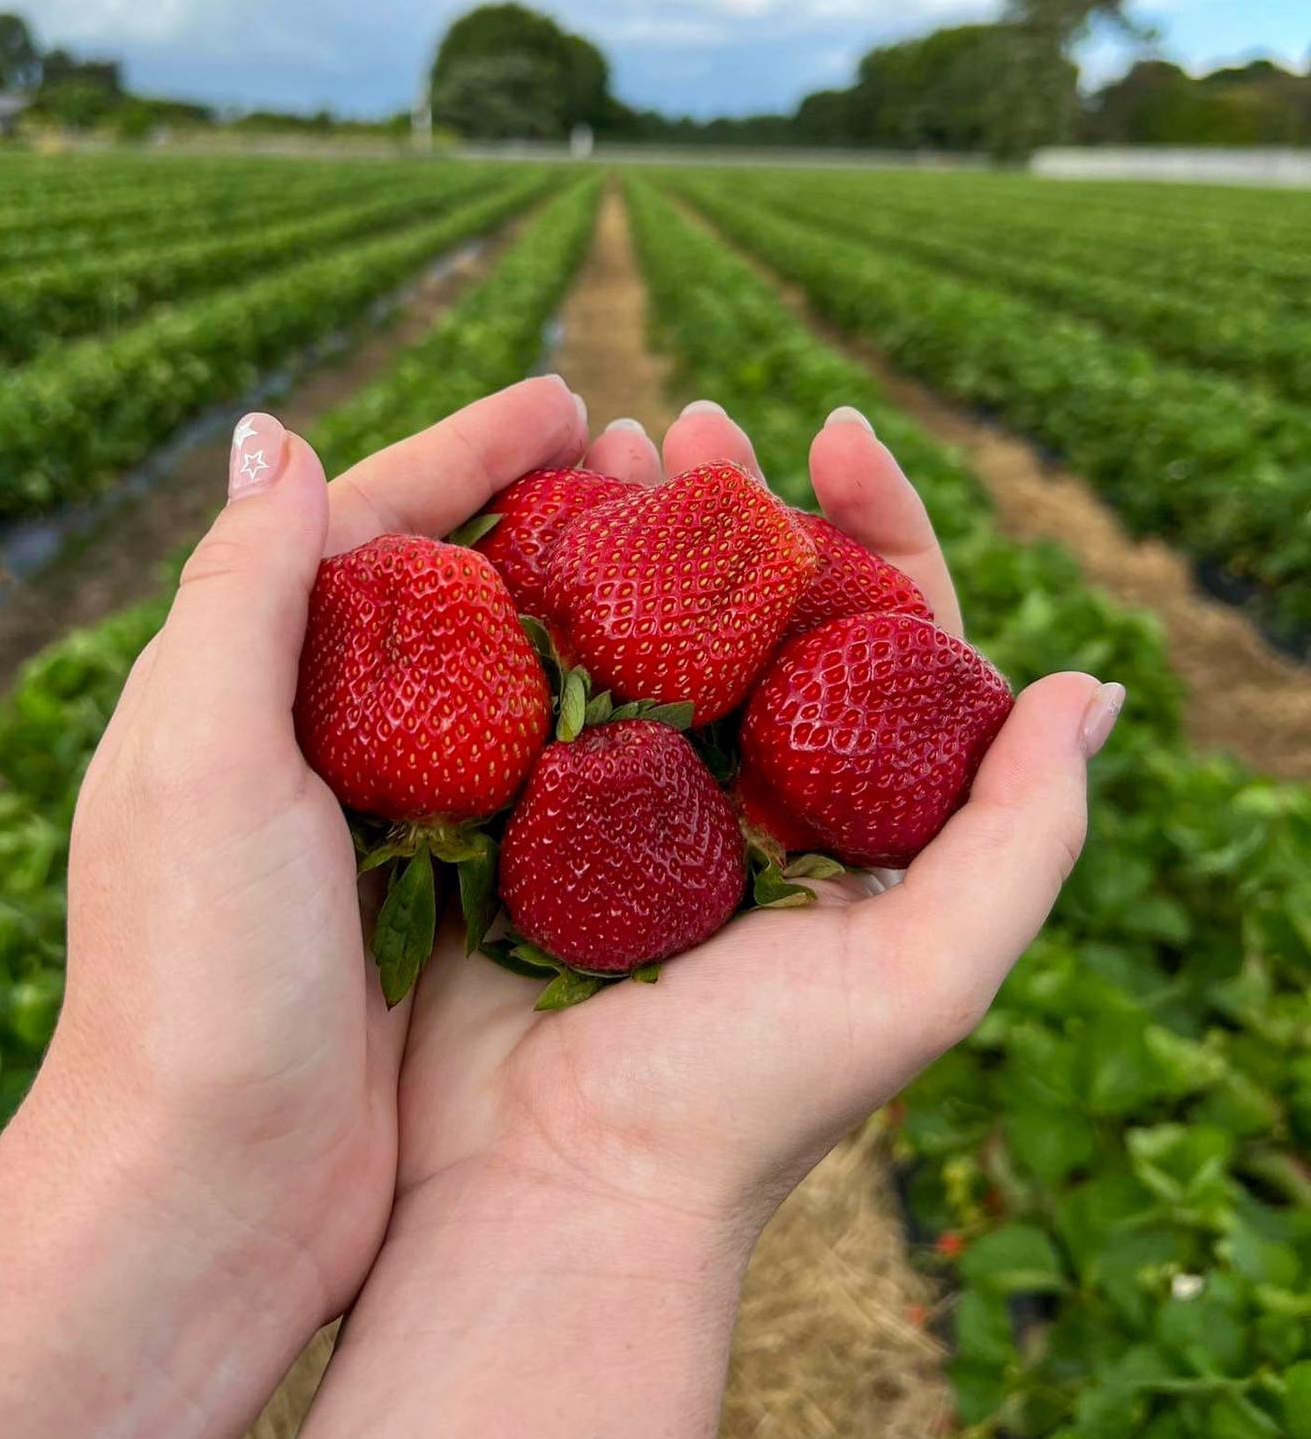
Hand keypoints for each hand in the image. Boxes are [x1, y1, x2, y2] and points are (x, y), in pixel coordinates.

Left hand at [0, 377, 588, 1438]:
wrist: (218, 1189)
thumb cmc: (198, 975)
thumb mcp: (204, 761)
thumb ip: (241, 594)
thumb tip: (272, 431)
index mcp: (243, 682)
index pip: (365, 524)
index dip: (463, 448)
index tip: (562, 395)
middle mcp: (312, 736)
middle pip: (443, 587)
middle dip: (537, 512)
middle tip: (639, 458)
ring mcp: (378, 817)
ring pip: (497, 677)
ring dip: (577, 611)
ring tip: (673, 557)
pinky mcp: (435, 896)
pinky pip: (526, 777)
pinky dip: (586, 725)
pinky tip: (660, 700)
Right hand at [306, 402, 1121, 1438]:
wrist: (560, 1189)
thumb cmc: (746, 1098)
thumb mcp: (927, 974)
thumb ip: (1023, 838)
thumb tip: (1097, 691)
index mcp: (842, 811)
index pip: (882, 635)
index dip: (872, 524)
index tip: (831, 431)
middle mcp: (740, 790)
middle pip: (750, 609)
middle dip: (731, 505)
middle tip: (692, 420)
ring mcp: (624, 792)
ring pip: (638, 625)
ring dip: (627, 529)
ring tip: (603, 442)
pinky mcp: (522, 809)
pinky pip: (533, 680)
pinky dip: (528, 600)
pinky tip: (510, 526)